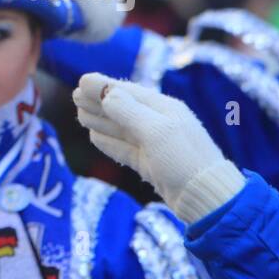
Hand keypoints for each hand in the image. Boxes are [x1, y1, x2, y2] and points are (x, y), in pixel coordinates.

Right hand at [74, 73, 244, 222]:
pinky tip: (94, 137)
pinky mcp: (149, 163)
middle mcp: (158, 123)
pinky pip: (122, 148)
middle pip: (122, 109)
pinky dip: (107, 141)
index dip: (104, 86)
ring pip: (120, 128)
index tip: (82, 81)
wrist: (204, 197)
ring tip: (79, 113)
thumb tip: (107, 94)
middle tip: (74, 95)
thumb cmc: (183, 159)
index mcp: (164, 109)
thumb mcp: (156, 131)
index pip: (128, 93)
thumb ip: (129, 112)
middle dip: (98, 102)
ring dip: (99, 120)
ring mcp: (154, 144)